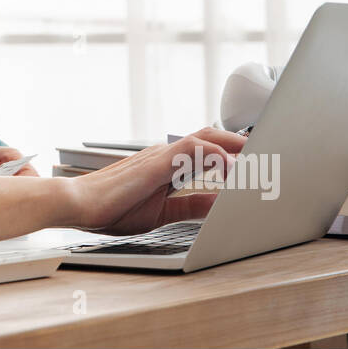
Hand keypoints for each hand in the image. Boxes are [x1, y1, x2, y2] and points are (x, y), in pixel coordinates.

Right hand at [68, 126, 247, 234]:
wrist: (78, 204)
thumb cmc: (110, 208)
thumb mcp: (162, 212)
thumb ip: (192, 204)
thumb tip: (221, 204)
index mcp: (165, 164)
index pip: (207, 151)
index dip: (234, 153)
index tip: (257, 162)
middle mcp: (165, 153)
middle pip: (212, 136)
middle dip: (242, 143)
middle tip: (269, 152)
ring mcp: (161, 154)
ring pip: (208, 138)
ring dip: (237, 147)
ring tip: (262, 158)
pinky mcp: (157, 160)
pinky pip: (194, 150)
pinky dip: (218, 156)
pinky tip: (234, 168)